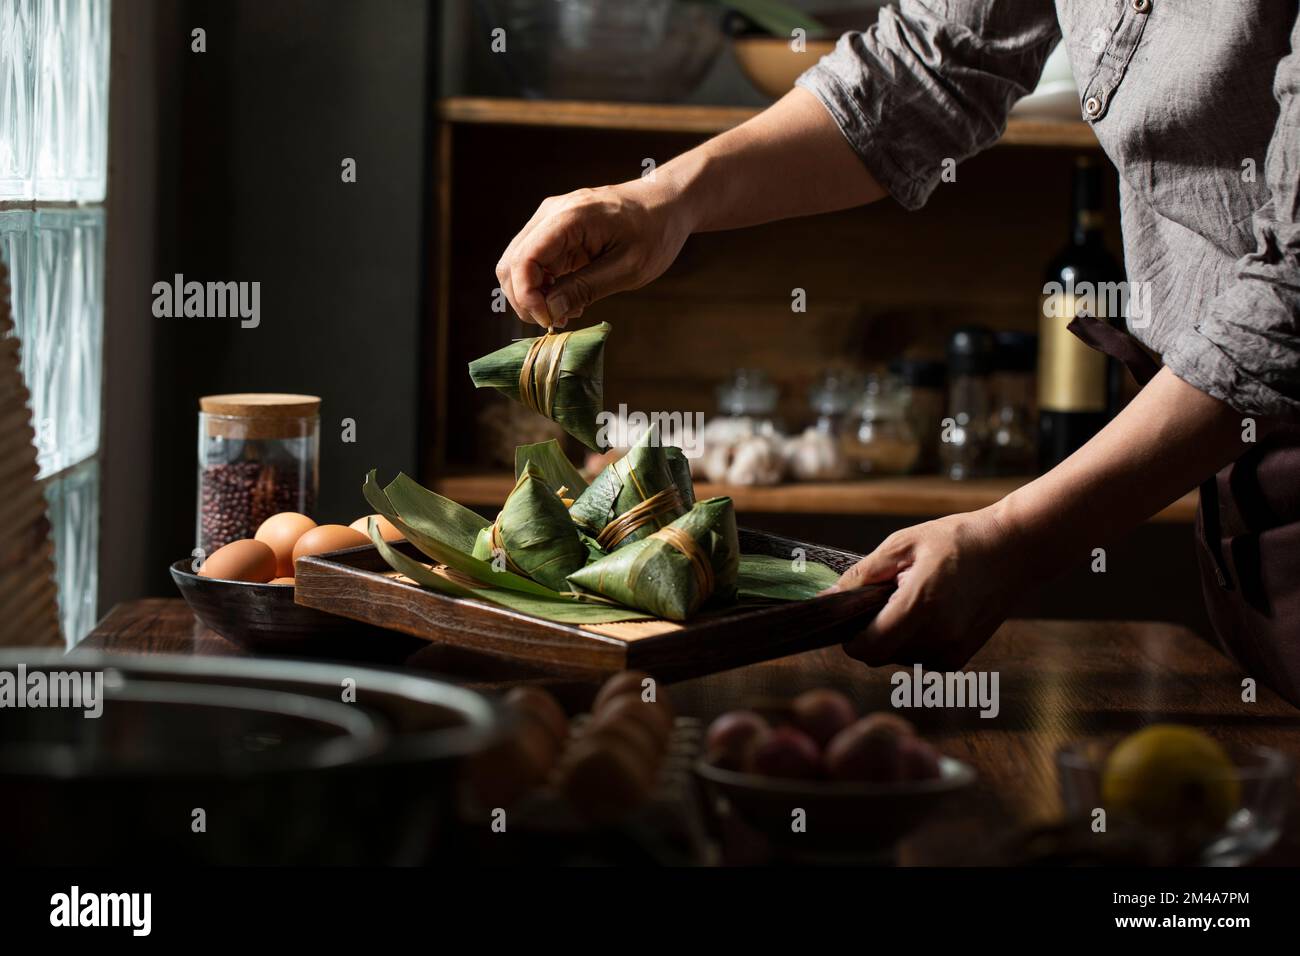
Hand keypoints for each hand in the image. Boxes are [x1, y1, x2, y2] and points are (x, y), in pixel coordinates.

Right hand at [495, 179, 691, 327]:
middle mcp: (551, 214)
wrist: (668, 203)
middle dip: (526, 300)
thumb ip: (586, 288)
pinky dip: (545, 286)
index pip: (524, 260)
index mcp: (570, 217)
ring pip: (518, 265)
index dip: (527, 297)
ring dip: (534, 295)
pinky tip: (570, 299)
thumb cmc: (656, 232)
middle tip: (556, 322)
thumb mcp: (629, 267)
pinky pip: (536, 263)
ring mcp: (550, 220)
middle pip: (512, 263)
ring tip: (567, 312)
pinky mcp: (556, 231)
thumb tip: (550, 311)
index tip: (549, 320)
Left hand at [826, 507, 1025, 670]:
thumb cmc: (956, 540)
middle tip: (886, 598)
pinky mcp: (960, 658)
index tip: (849, 617)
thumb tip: (827, 599)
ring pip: (897, 658)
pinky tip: (929, 613)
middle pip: (879, 655)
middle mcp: (939, 636)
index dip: (850, 637)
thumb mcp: (902, 545)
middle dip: (871, 633)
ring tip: (914, 600)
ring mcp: (953, 651)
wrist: (1013, 550)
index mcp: (922, 605)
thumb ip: (861, 575)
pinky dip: (913, 642)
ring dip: (893, 637)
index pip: (868, 648)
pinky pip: (918, 659)